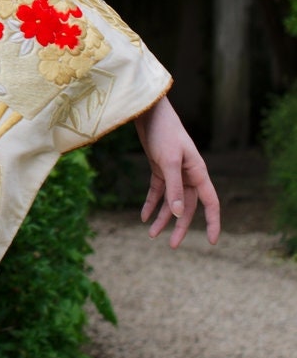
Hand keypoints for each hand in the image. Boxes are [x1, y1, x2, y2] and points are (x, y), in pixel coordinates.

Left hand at [135, 94, 221, 246]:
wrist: (149, 112)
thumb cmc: (164, 133)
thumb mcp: (168, 161)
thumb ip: (174, 187)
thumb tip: (177, 214)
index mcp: (198, 173)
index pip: (211, 203)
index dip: (213, 223)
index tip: (213, 242)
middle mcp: (189, 175)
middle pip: (187, 207)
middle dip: (180, 227)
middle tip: (171, 245)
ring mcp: (174, 172)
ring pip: (171, 202)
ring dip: (162, 218)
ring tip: (151, 234)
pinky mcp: (159, 168)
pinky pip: (157, 192)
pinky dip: (151, 204)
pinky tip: (143, 216)